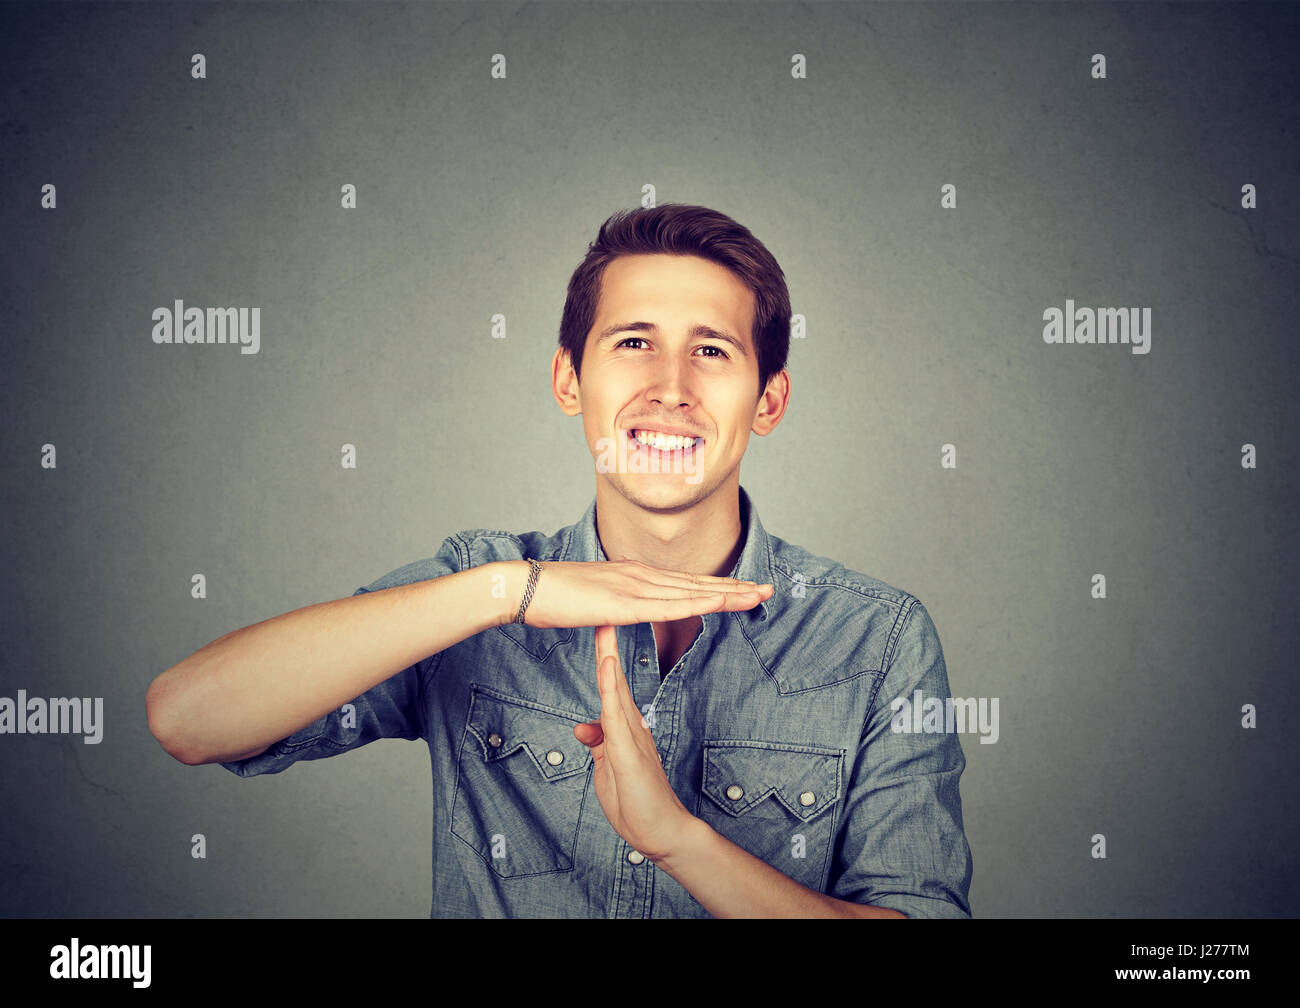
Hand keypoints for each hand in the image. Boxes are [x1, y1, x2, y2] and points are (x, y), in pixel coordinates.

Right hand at [498, 557, 771, 628]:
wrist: (525, 588)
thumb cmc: (553, 597)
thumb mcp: (594, 601)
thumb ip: (614, 605)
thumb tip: (623, 612)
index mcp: (635, 575)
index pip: (686, 582)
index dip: (718, 586)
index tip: (746, 589)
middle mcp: (641, 576)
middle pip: (698, 582)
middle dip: (735, 587)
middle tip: (769, 589)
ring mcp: (634, 586)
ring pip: (691, 591)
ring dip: (727, 594)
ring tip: (758, 596)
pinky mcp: (623, 602)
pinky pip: (668, 605)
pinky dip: (698, 602)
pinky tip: (720, 602)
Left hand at [573, 624, 695, 860]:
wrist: (662, 832)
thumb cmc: (637, 803)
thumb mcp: (607, 769)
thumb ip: (598, 744)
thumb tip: (583, 727)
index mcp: (625, 728)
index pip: (611, 684)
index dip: (604, 654)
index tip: (598, 625)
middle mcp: (631, 725)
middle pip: (615, 677)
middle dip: (608, 642)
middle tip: (602, 606)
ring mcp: (632, 736)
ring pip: (616, 689)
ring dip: (608, 656)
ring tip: (604, 623)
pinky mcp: (629, 752)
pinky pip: (616, 715)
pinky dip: (610, 689)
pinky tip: (608, 666)